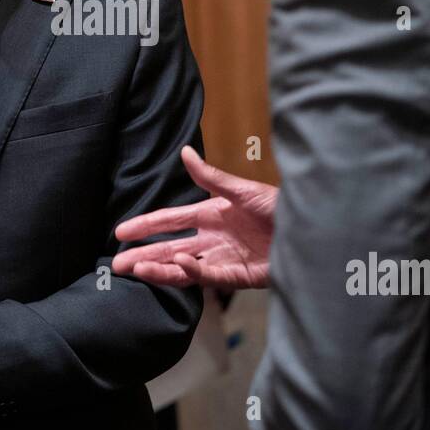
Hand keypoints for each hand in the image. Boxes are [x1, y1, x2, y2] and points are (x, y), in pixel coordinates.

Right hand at [111, 146, 276, 289]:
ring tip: (137, 269)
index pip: (170, 222)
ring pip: (184, 267)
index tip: (120, 233)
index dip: (145, 226)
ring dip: (161, 268)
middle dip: (144, 256)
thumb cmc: (280, 206)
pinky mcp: (240, 277)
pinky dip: (195, 270)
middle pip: (170, 249)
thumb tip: (185, 152)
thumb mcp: (243, 190)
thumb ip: (211, 177)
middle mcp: (213, 239)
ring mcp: (224, 259)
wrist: (312, 228)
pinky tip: (181, 263)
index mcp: (211, 215)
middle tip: (117, 264)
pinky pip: (212, 276)